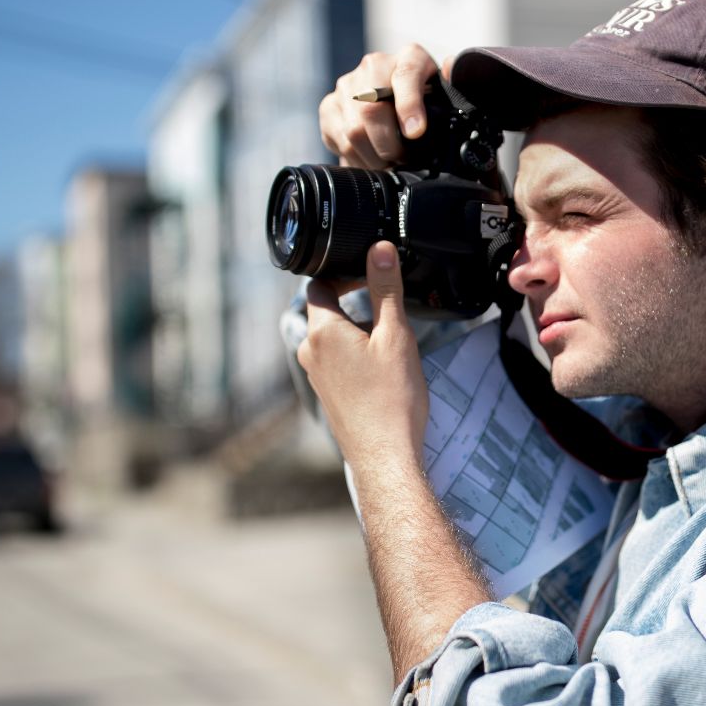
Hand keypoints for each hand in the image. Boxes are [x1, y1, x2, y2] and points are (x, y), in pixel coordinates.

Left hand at [297, 241, 429, 468]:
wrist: (385, 456)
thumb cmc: (391, 399)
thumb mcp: (395, 335)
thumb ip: (385, 288)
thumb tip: (379, 249)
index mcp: (322, 331)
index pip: (320, 284)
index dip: (344, 273)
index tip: (371, 275)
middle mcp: (310, 352)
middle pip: (326, 311)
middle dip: (355, 302)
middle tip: (389, 306)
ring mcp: (316, 376)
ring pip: (332, 338)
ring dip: (357, 330)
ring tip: (390, 341)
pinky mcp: (327, 395)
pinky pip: (336, 362)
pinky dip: (355, 355)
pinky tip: (383, 369)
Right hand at [318, 44, 442, 169]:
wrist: (397, 108)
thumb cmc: (429, 105)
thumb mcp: (448, 96)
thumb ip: (455, 83)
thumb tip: (452, 67)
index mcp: (410, 57)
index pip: (406, 74)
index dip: (409, 105)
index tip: (415, 133)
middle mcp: (375, 65)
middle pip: (372, 107)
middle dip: (389, 144)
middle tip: (402, 160)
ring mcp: (348, 84)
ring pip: (354, 129)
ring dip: (374, 155)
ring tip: (389, 164)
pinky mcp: (330, 105)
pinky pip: (338, 138)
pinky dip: (356, 157)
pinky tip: (371, 159)